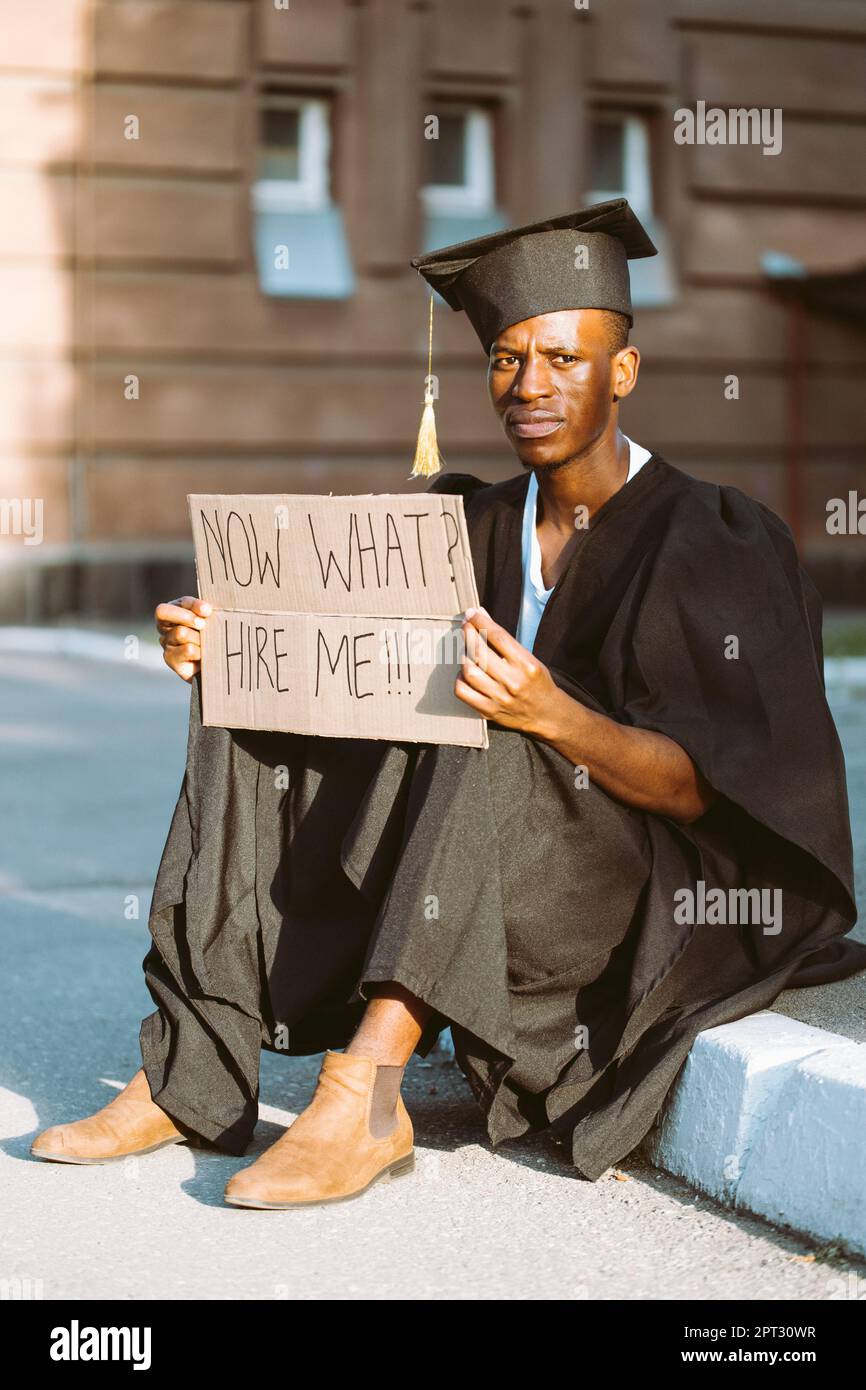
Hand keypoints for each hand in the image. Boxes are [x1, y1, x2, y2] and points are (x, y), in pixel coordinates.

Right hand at [155, 595, 211, 680]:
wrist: (214, 664)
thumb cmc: (211, 636)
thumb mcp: (209, 620)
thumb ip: (205, 611)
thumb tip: (205, 609)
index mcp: (173, 611)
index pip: (177, 602)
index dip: (192, 605)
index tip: (208, 611)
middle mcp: (164, 626)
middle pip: (166, 614)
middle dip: (189, 617)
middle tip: (204, 625)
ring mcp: (165, 642)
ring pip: (181, 632)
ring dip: (198, 637)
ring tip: (206, 644)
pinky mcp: (170, 658)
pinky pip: (187, 649)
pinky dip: (199, 651)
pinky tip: (203, 655)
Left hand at [456, 607, 561, 734]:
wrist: (546, 714)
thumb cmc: (537, 683)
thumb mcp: (529, 658)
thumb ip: (505, 640)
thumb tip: (482, 616)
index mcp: (526, 665)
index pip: (498, 636)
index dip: (481, 622)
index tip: (472, 613)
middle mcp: (512, 681)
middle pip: (480, 652)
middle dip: (468, 633)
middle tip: (466, 625)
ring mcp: (499, 698)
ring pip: (469, 671)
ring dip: (463, 655)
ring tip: (466, 648)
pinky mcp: (488, 710)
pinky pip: (463, 691)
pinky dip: (459, 678)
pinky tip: (464, 672)